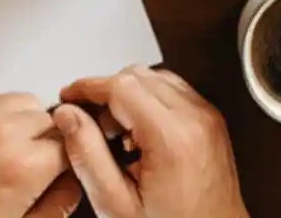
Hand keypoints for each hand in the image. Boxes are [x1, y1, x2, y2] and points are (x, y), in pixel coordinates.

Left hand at [0, 93, 80, 217]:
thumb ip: (56, 207)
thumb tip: (74, 185)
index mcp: (21, 168)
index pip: (75, 145)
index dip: (74, 162)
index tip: (64, 173)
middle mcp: (2, 134)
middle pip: (56, 122)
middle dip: (52, 145)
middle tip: (37, 171)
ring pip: (32, 105)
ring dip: (31, 127)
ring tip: (16, 155)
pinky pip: (4, 102)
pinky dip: (8, 118)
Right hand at [53, 66, 247, 217]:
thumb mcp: (116, 204)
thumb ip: (87, 156)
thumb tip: (68, 117)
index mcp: (172, 138)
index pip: (121, 86)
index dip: (88, 87)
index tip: (69, 97)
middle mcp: (195, 119)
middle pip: (139, 76)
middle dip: (107, 93)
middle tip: (90, 124)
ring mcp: (208, 118)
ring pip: (157, 79)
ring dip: (129, 96)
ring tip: (117, 136)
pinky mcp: (212, 122)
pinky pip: (175, 92)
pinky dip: (151, 102)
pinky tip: (140, 136)